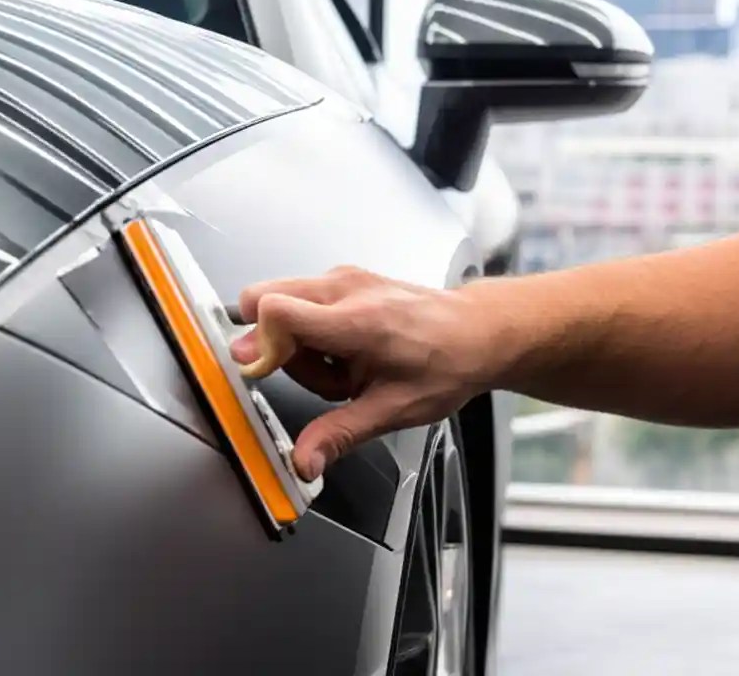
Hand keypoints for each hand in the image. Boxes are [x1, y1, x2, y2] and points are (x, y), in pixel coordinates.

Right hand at [230, 267, 499, 480]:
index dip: (259, 344)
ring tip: (340, 364)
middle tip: (316, 370)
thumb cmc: (445, 364)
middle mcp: (343, 288)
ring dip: (294, 340)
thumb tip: (303, 462)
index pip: (274, 310)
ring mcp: (341, 277)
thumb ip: (339, 433)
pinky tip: (341, 350)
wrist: (478, 331)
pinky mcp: (341, 278)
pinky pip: (299, 300)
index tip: (267, 372)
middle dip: (273, 344)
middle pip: (263, 300)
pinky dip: (308, 328)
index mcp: (356, 321)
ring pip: (279, 302)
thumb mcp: (393, 410)